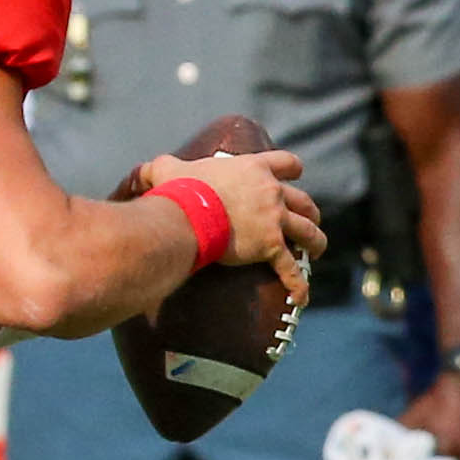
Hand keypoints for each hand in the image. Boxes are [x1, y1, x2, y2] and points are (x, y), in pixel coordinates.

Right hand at [144, 149, 326, 284]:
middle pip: (304, 200)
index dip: (292, 170)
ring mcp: (274, 219)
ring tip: (315, 251)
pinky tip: (302, 296)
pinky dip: (298, 283)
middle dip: (309, 211)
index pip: (286, 163)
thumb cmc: (178, 191)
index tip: (295, 176)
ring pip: (308, 231)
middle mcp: (271, 192)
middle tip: (307, 220)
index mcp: (254, 168)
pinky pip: (290, 268)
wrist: (185, 216)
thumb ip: (160, 168)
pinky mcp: (270, 246)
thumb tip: (143, 172)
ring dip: (315, 242)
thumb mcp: (166, 169)